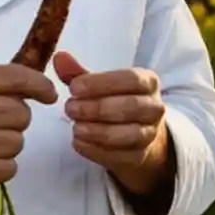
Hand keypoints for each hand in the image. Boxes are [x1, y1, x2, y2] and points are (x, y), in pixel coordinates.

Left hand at [53, 50, 171, 194]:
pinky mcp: (140, 157)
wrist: (136, 135)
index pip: (130, 79)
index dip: (101, 83)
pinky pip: (121, 156)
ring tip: (75, 127)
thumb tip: (59, 57)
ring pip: (129, 134)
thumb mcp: (99, 84)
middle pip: (130, 107)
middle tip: (70, 108)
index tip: (74, 88)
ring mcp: (150, 134)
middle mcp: (154, 108)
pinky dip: (97, 150)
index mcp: (148, 82)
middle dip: (96, 108)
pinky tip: (78, 142)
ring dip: (97, 131)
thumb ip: (78, 73)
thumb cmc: (115, 101)